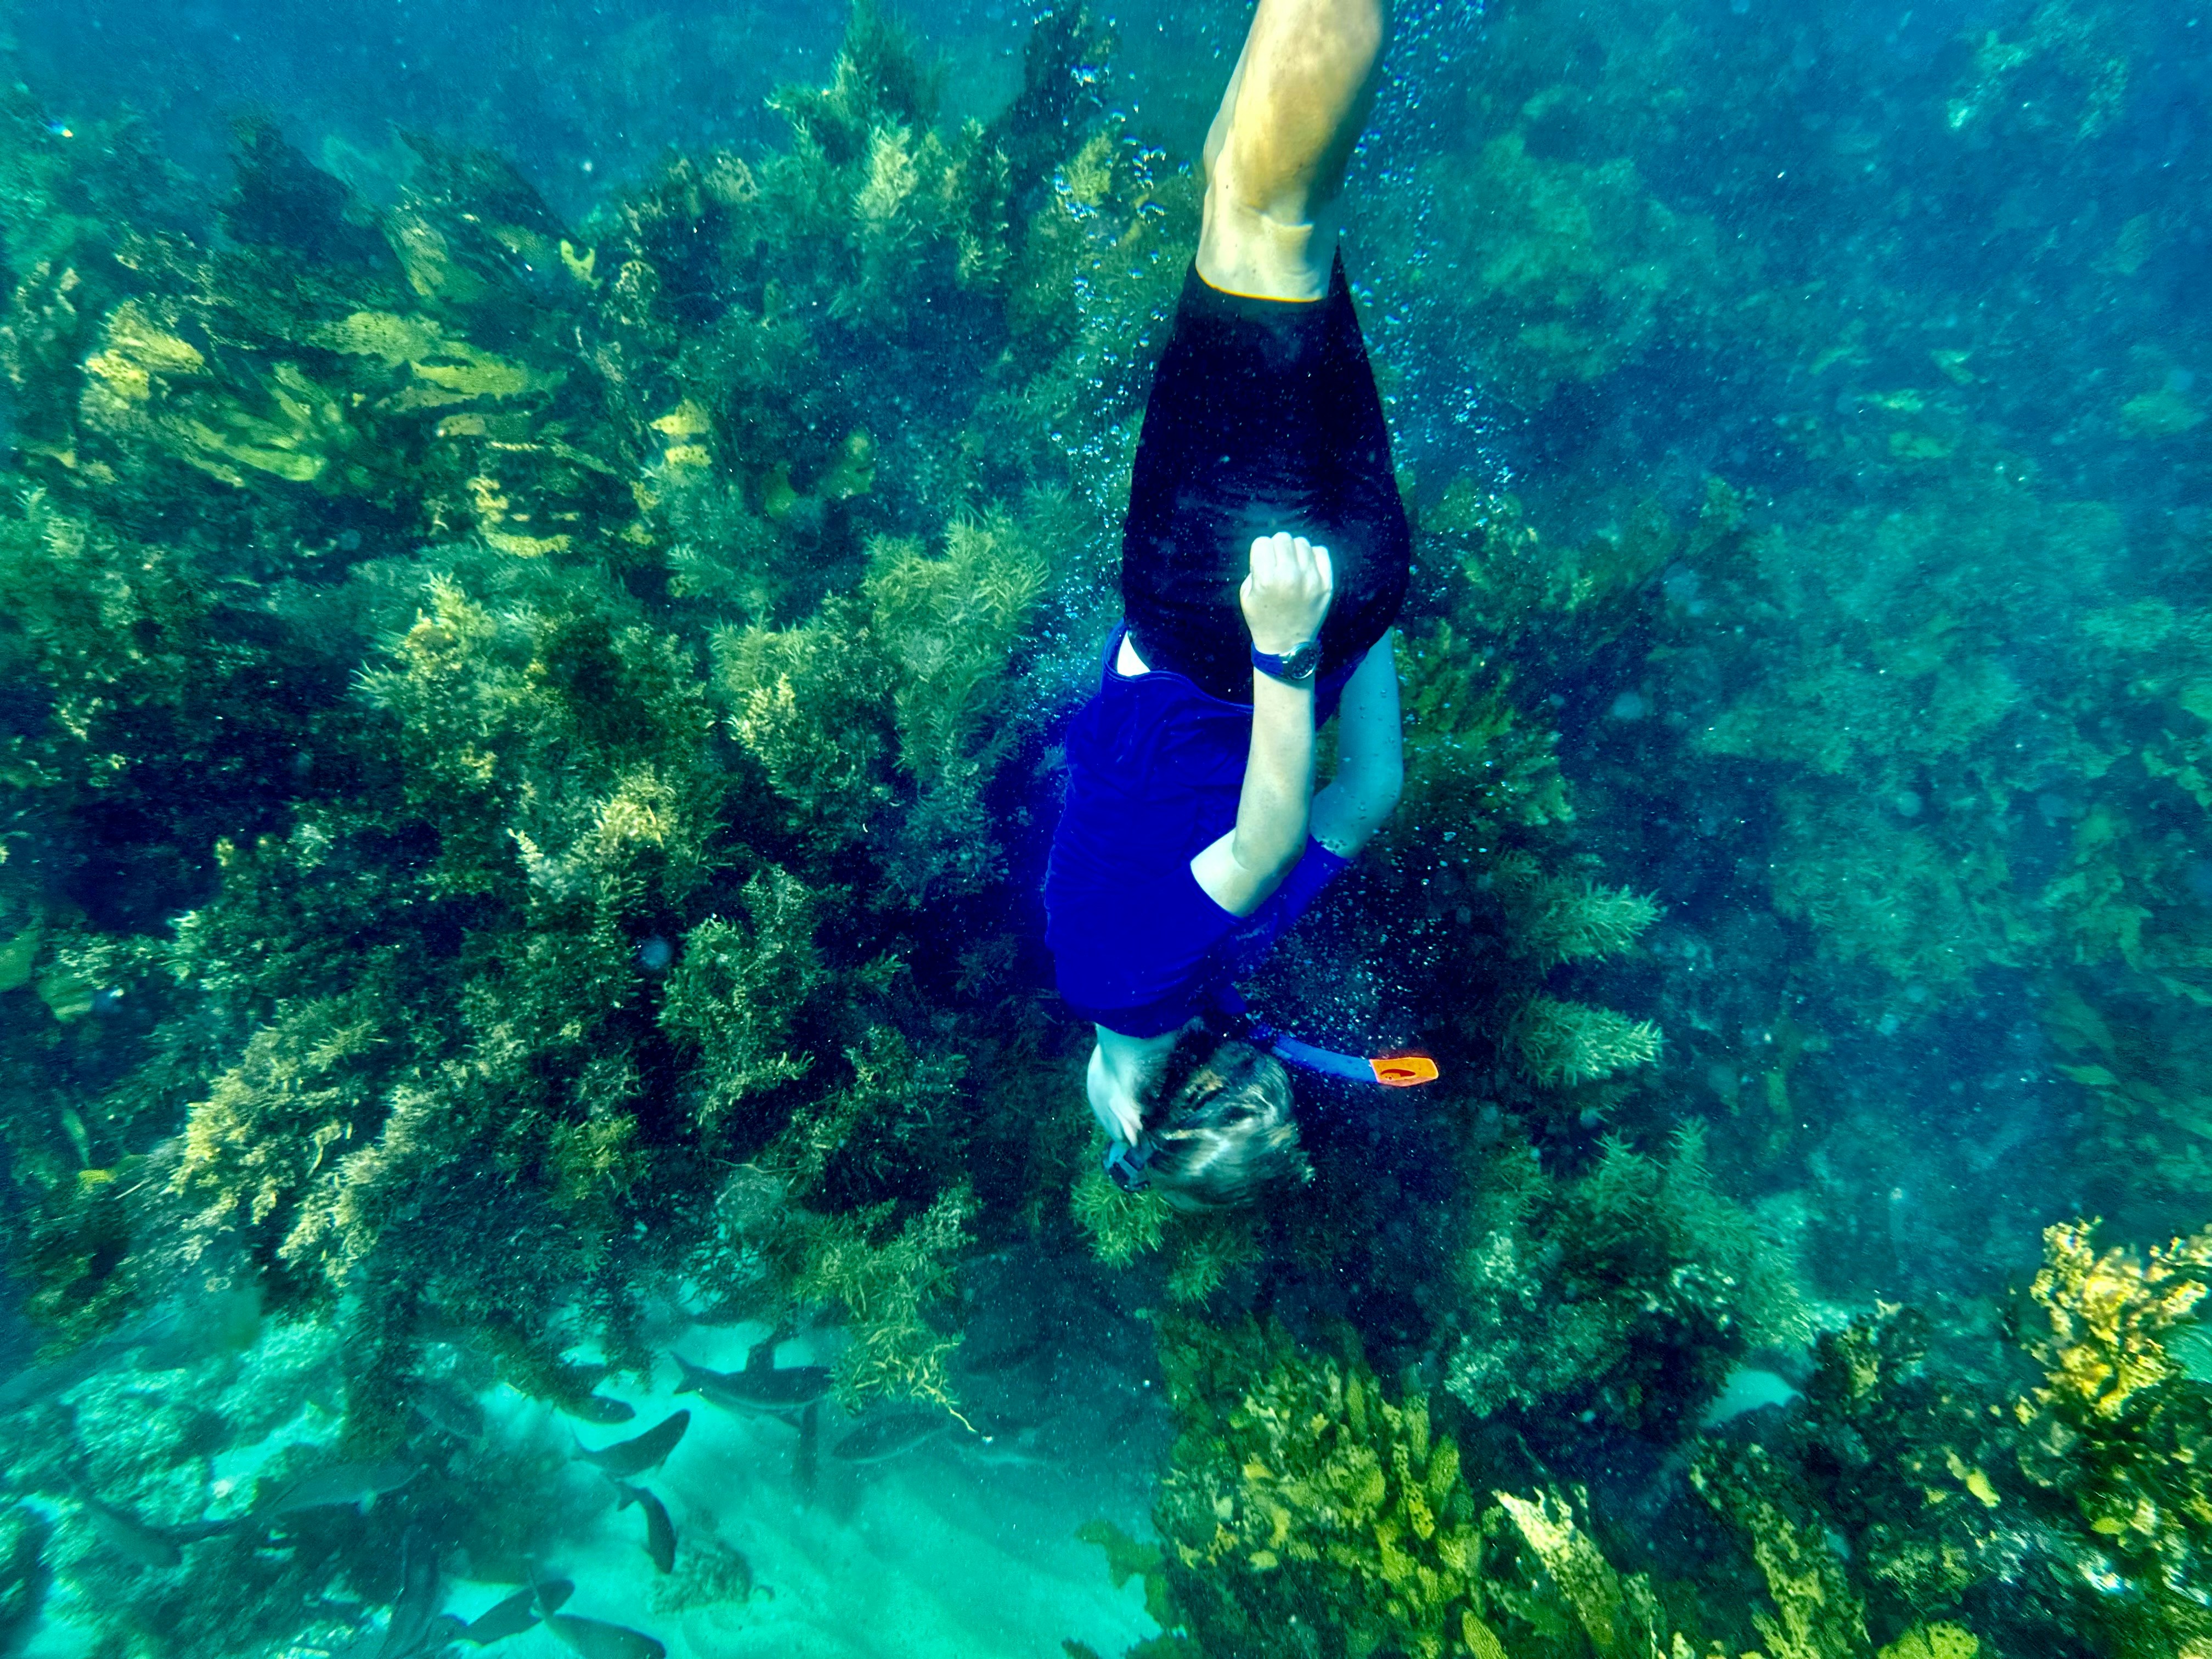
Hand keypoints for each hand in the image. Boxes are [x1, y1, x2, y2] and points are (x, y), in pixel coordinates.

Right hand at [1240, 532, 1332, 657]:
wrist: (1286, 645)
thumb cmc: (1262, 619)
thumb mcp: (1246, 594)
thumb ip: (1255, 567)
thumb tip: (1270, 550)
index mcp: (1266, 579)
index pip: (1262, 542)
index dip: (1259, 552)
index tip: (1262, 565)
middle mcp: (1290, 575)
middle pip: (1283, 538)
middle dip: (1276, 548)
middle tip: (1277, 564)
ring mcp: (1312, 579)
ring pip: (1302, 542)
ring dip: (1294, 551)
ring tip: (1292, 567)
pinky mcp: (1327, 583)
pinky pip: (1322, 552)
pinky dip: (1313, 555)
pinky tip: (1307, 568)